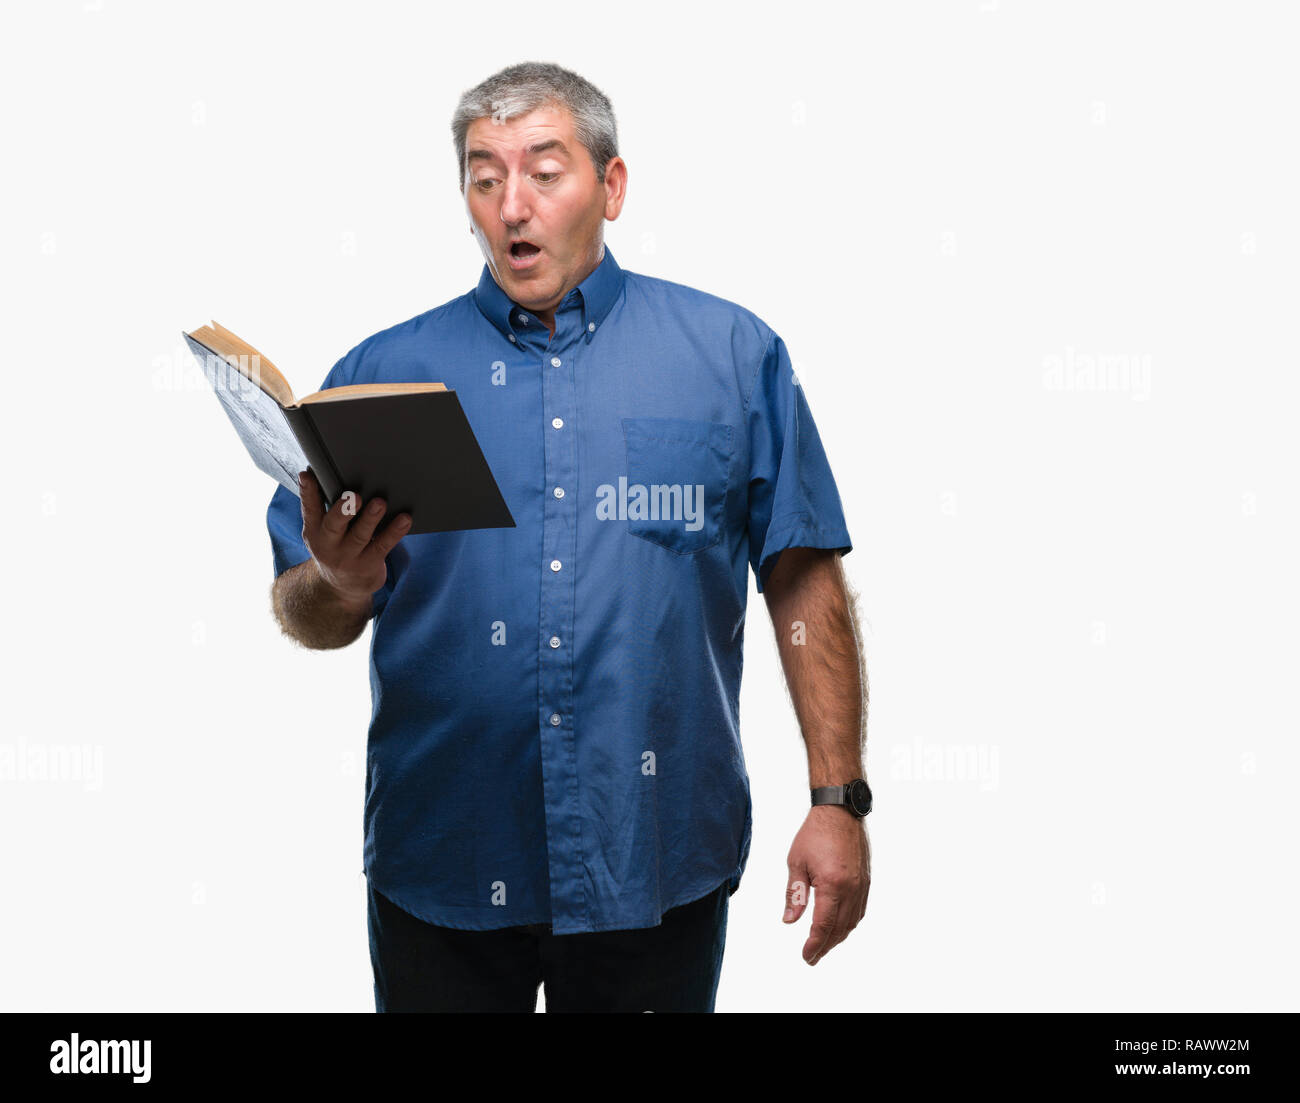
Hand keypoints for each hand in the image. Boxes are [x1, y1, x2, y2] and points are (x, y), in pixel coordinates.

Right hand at [298, 469, 410, 603]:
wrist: (340, 588)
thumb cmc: (335, 547)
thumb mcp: (322, 532)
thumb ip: (324, 509)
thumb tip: (323, 474)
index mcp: (315, 531)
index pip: (309, 509)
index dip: (307, 491)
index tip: (307, 474)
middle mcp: (328, 545)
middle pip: (334, 525)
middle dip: (344, 510)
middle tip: (354, 496)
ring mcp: (348, 557)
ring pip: (360, 536)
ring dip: (371, 518)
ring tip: (380, 503)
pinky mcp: (368, 565)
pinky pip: (383, 546)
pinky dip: (395, 531)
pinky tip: (405, 519)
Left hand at [784, 805, 870, 964]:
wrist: (840, 811)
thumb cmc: (815, 833)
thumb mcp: (797, 863)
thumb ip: (794, 894)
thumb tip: (789, 921)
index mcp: (832, 885)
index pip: (823, 925)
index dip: (814, 945)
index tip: (806, 957)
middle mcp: (851, 889)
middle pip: (839, 929)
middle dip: (825, 946)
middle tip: (811, 957)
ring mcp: (862, 885)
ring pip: (852, 922)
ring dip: (838, 937)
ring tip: (823, 945)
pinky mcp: (866, 880)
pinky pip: (860, 910)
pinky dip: (849, 923)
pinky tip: (839, 926)